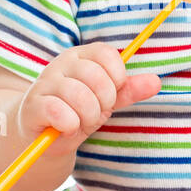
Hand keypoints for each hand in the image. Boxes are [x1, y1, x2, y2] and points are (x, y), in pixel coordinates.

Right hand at [18, 42, 160, 156]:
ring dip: (87, 118)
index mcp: (80, 55)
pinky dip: (70, 126)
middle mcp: (61, 63)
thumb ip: (128, 90)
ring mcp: (45, 83)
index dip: (117, 78)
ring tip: (80, 122)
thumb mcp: (106, 101)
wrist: (41, 136)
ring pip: (81, 98)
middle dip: (104, 104)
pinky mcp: (33, 105)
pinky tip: (65, 128)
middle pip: (98, 78)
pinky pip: (61, 114)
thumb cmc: (76, 113)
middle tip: (94, 113)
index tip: (111, 94)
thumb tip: (156, 82)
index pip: (108, 54)